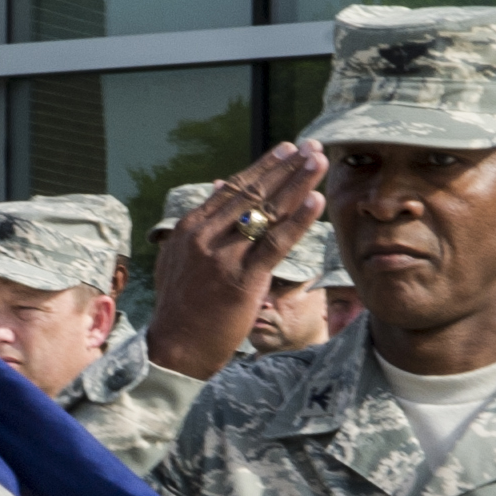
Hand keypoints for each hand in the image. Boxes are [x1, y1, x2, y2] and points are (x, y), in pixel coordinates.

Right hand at [144, 142, 328, 379]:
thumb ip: (200, 225)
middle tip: (311, 147)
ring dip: (297, 182)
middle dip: (286, 167)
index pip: (234, 188)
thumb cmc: (181, 307)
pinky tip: (317, 200)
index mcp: (191, 227)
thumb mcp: (179, 258)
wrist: (175, 348)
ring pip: (268, 210)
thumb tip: (219, 187)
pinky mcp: (244, 279)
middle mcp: (207, 234)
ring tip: (319, 161)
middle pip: (254, 192)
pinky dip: (299, 219)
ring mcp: (225, 256)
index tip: (287, 151)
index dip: (264, 167)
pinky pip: (277, 243)